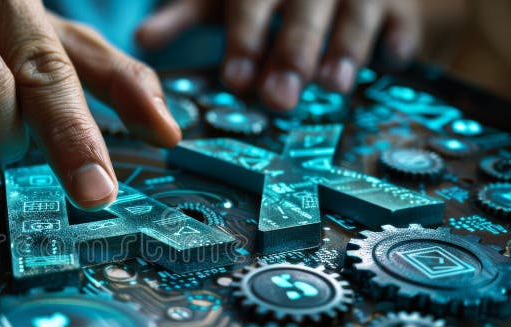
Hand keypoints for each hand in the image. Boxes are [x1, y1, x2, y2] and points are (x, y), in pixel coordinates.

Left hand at [137, 0, 420, 110]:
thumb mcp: (224, 0)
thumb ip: (185, 16)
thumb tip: (142, 38)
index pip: (251, 4)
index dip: (245, 42)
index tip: (237, 81)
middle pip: (303, 14)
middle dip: (291, 54)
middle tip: (280, 99)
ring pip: (354, 15)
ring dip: (344, 50)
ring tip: (333, 86)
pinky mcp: (398, 5)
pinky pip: (401, 21)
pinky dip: (398, 41)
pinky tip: (394, 62)